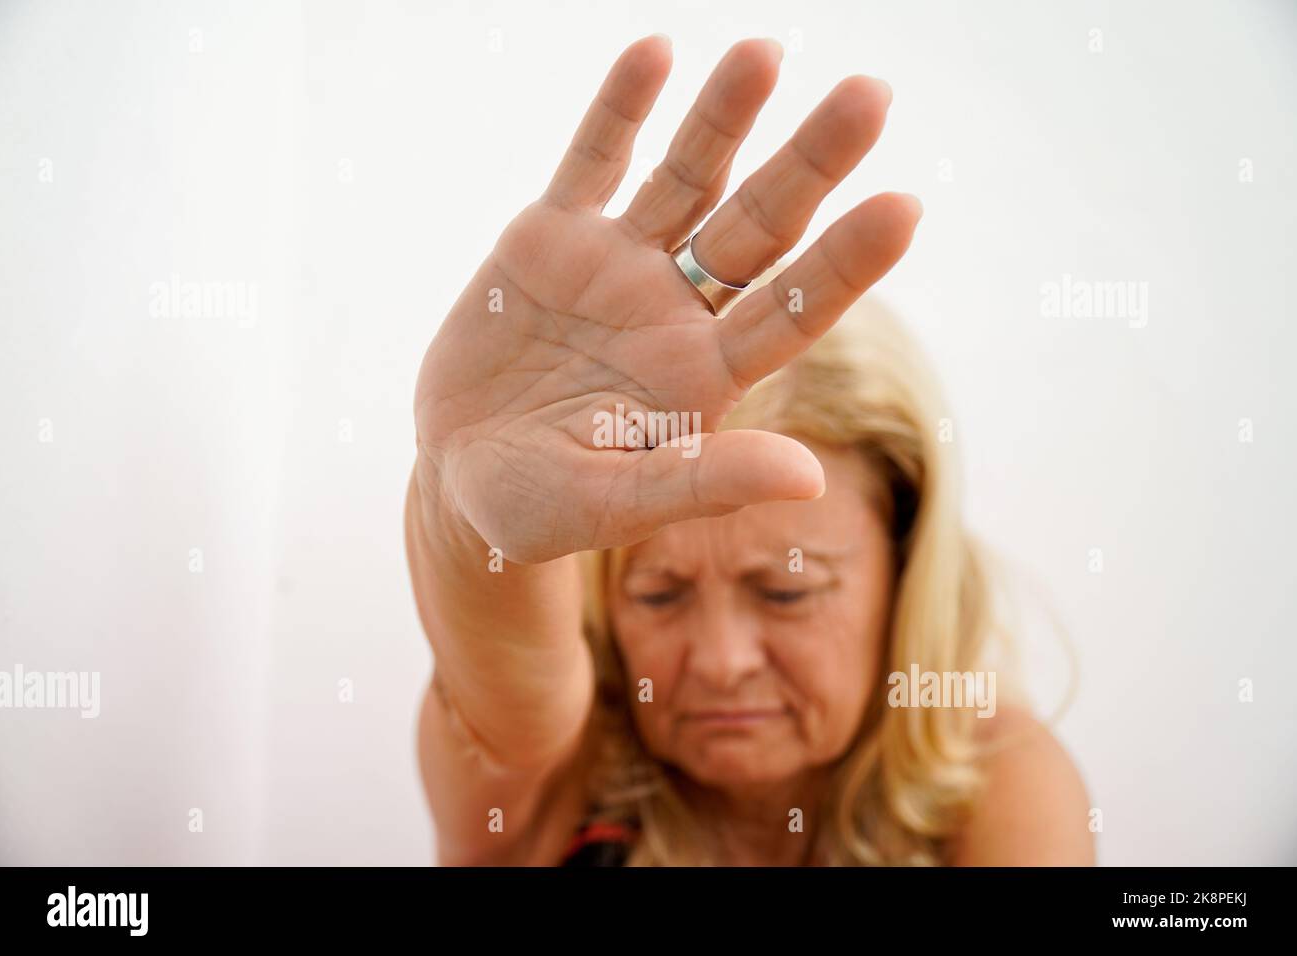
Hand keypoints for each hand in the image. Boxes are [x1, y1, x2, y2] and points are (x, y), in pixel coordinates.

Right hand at [414, 36, 920, 563]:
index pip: (789, 312)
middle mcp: (675, 311)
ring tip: (765, 51)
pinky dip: (619, 111)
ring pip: (686, 179)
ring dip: (723, 117)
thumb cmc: (539, 507)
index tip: (904, 209)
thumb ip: (701, 481)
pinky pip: (593, 161)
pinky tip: (655, 53)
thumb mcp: (612, 505)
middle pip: (757, 227)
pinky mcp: (552, 237)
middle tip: (871, 96)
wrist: (459, 473)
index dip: (845, 263)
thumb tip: (810, 478)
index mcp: (702, 379)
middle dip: (811, 163)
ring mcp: (617, 266)